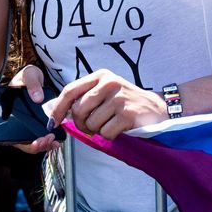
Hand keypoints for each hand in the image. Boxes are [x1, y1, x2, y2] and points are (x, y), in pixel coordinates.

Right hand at [6, 65, 60, 152]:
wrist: (34, 77)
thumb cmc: (27, 76)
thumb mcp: (28, 75)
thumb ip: (31, 84)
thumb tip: (37, 98)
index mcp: (8, 111)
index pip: (10, 135)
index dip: (24, 142)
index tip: (36, 142)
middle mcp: (14, 122)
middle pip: (23, 142)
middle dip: (36, 146)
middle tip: (48, 140)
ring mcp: (25, 125)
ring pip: (32, 143)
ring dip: (43, 145)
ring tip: (53, 141)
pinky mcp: (35, 124)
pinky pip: (39, 137)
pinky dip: (47, 141)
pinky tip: (56, 140)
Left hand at [49, 69, 168, 140]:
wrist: (157, 109)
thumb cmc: (127, 103)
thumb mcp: (107, 92)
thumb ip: (85, 97)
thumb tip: (57, 111)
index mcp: (101, 76)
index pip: (70, 90)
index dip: (59, 108)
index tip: (53, 121)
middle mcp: (109, 83)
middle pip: (79, 110)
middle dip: (81, 125)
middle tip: (90, 128)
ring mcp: (119, 98)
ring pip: (92, 123)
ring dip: (98, 130)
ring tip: (110, 124)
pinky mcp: (127, 114)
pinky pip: (106, 132)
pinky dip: (110, 135)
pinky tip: (120, 128)